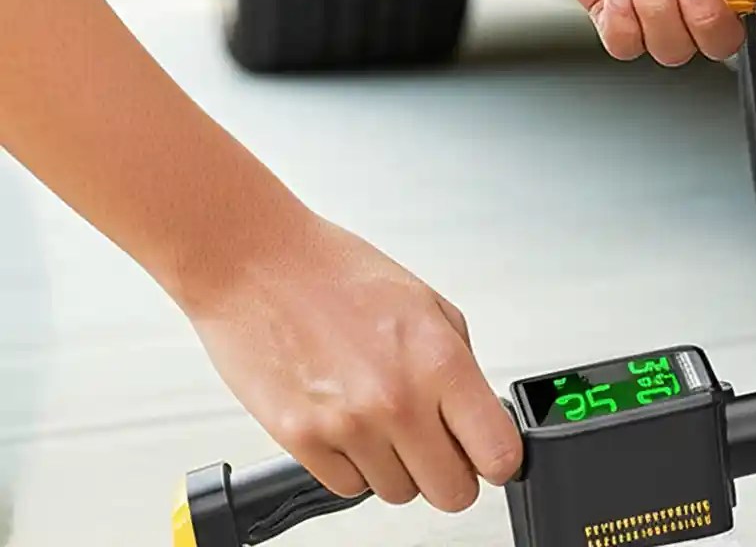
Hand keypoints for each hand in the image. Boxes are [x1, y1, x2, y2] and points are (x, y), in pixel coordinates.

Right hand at [183, 216, 520, 510]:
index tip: (487, 453)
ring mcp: (348, 426)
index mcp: (438, 362)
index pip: (498, 453)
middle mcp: (397, 400)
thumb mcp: (425, 303)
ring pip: (399, 493)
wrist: (256, 264)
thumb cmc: (336, 274)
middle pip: (453, 493)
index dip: (497, 459)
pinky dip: (351, 464)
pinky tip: (344, 419)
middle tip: (435, 444)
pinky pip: (348, 487)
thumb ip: (460, 364)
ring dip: (396, 465)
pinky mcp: (301, 440)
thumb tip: (480, 416)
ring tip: (377, 416)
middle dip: (450, 474)